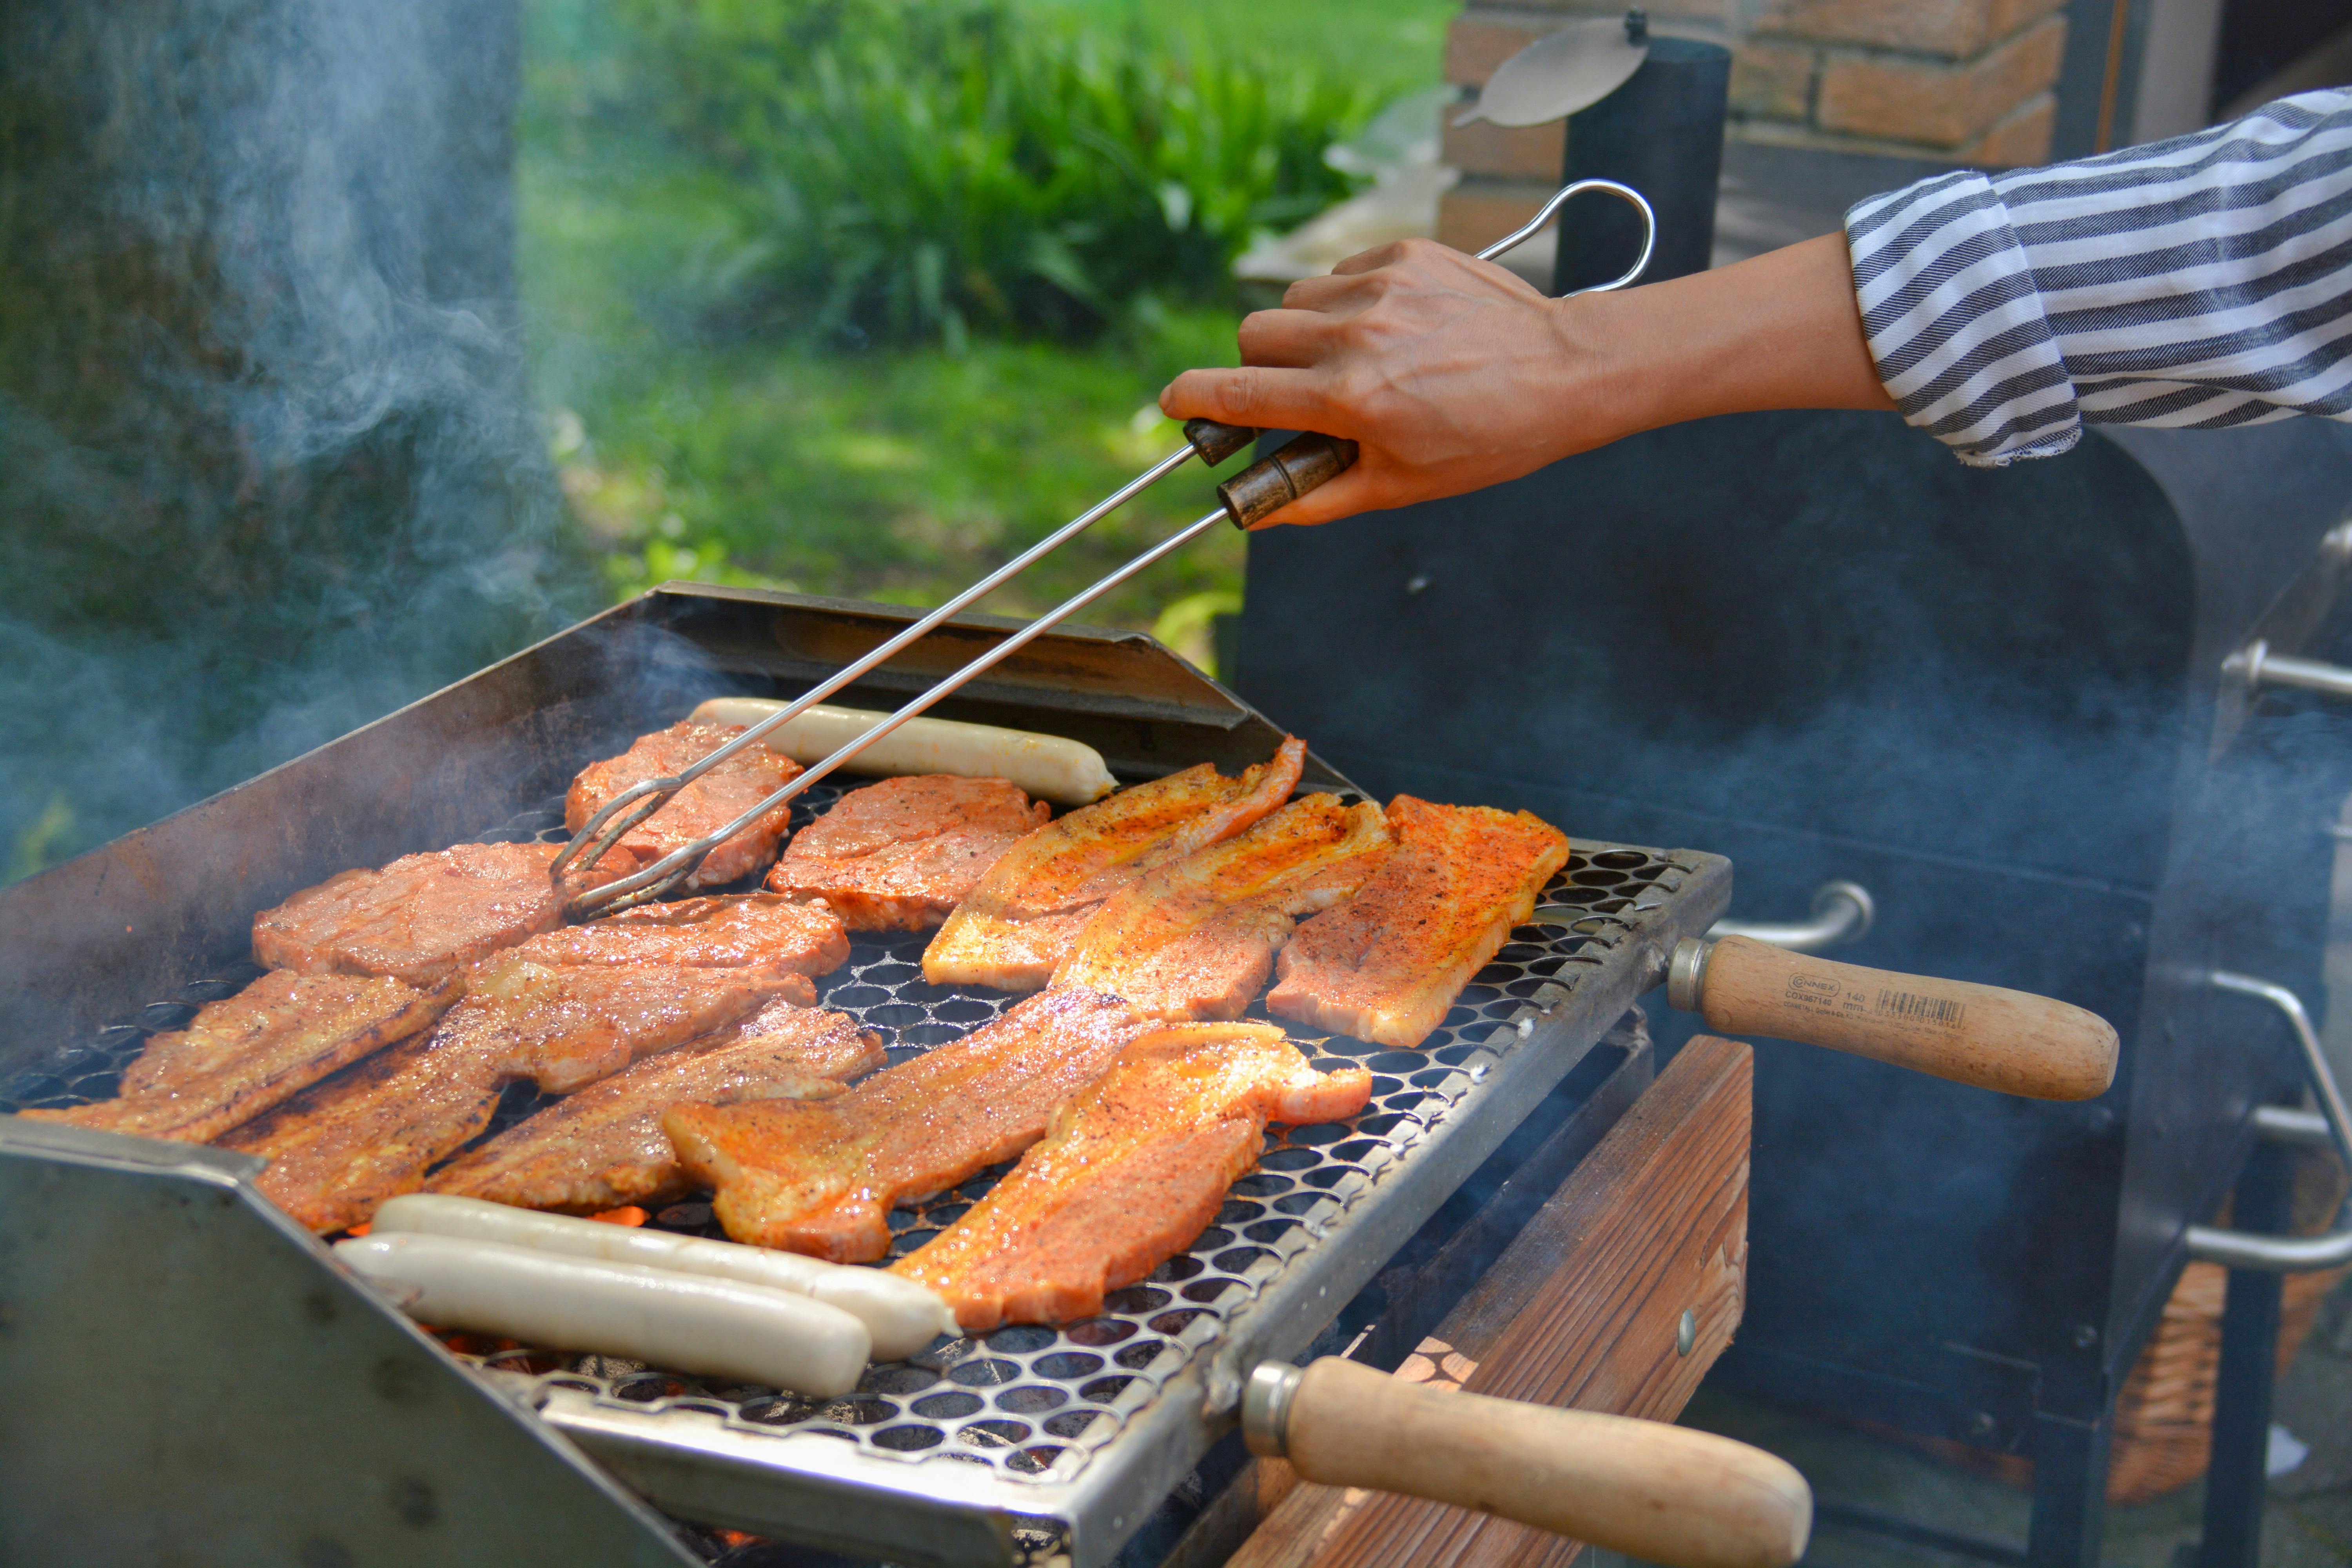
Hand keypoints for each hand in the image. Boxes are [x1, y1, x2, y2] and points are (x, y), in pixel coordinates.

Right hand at [1160, 232, 1893, 527]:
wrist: (1564, 372)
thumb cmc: (1486, 439)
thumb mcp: (1400, 485)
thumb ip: (1316, 498)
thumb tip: (1254, 514)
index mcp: (1348, 397)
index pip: (1236, 392)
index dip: (1191, 399)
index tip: (1172, 404)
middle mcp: (1356, 334)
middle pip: (1253, 336)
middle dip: (1260, 366)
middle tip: (1295, 392)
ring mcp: (1380, 286)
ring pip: (1295, 301)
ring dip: (1306, 331)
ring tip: (1354, 358)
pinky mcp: (1405, 253)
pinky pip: (1341, 271)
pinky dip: (1350, 300)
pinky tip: (1392, 327)